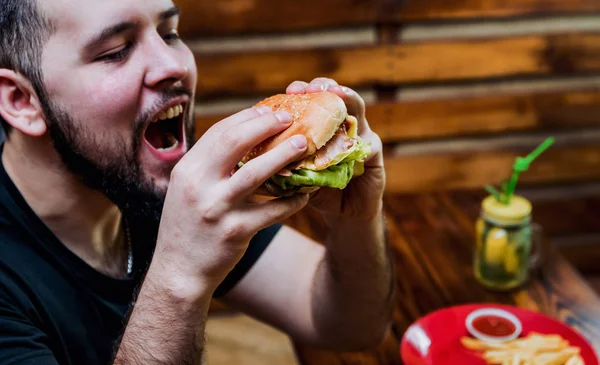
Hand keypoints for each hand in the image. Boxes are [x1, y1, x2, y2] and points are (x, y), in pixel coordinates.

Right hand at [154, 106, 309, 288]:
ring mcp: (217, 208)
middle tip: (288, 118)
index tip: (269, 110)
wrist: (179, 272)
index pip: (219, 132)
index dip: (248, 117)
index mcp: (187, 170)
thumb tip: (245, 136)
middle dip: (265, 125)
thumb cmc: (188, 226)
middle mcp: (198, 185)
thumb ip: (210, 165)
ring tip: (303, 144)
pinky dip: (292, 201)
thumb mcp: (187, 189)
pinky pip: (272, 211)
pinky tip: (305, 194)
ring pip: (257, 173)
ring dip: (283, 155)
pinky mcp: (236, 231)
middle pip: (236, 142)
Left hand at [286, 78, 384, 221]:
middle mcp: (341, 125)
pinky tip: (350, 142)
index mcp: (321, 126)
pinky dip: (359, 142)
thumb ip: (287, 160)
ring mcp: (360, 136)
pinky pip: (368, 145)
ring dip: (347, 99)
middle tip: (312, 88)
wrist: (342, 213)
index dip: (302, 92)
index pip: (312, 99)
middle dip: (324, 86)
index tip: (290, 92)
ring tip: (338, 93)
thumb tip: (263, 152)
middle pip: (335, 95)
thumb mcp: (298, 174)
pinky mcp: (374, 154)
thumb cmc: (318, 190)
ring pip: (357, 110)